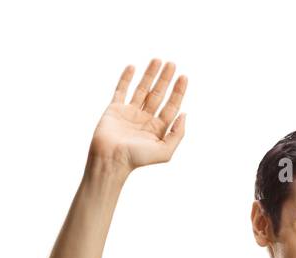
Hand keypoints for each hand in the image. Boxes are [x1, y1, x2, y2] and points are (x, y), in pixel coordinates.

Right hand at [89, 58, 187, 172]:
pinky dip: (126, 78)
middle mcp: (145, 119)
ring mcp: (129, 113)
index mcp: (157, 128)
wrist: (110, 159)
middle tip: (172, 64)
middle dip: (165, 79)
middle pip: (158, 94)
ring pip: (142, 89)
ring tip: (158, 60)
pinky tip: (133, 67)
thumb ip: (178, 134)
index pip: (171, 106)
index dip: (178, 91)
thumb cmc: (137, 159)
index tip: (184, 76)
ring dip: (150, 74)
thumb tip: (185, 114)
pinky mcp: (114, 109)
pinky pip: (121, 90)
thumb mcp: (165, 151)